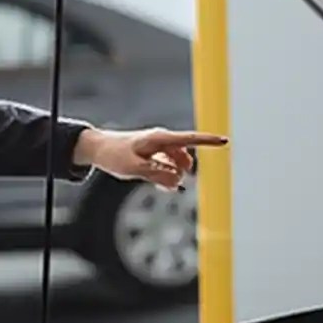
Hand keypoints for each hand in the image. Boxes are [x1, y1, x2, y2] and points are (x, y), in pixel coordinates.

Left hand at [73, 127, 228, 190]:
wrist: (98, 148)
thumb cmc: (114, 155)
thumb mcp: (133, 168)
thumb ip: (156, 174)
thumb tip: (177, 180)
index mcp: (159, 138)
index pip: (189, 139)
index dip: (208, 141)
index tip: (225, 141)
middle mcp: (163, 141)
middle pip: (184, 160)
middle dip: (179, 173)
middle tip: (158, 179)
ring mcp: (160, 148)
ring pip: (177, 167)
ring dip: (171, 177)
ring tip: (153, 180)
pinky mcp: (156, 156)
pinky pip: (169, 168)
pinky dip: (166, 177)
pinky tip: (159, 183)